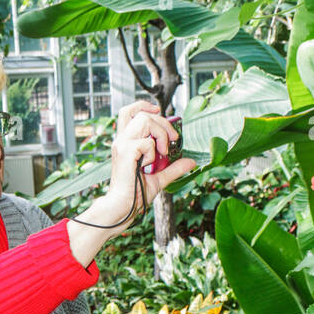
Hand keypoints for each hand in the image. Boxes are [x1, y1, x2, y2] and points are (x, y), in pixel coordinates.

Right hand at [103, 101, 196, 229]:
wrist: (122, 207)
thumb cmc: (135, 194)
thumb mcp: (160, 178)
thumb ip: (174, 168)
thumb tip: (191, 162)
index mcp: (126, 141)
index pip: (130, 111)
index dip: (145, 106)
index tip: (159, 112)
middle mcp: (122, 139)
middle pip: (143, 113)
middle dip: (163, 123)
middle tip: (173, 139)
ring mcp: (122, 144)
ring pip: (145, 120)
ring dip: (160, 134)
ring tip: (163, 152)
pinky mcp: (125, 152)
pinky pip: (146, 142)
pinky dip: (153, 153)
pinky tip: (149, 165)